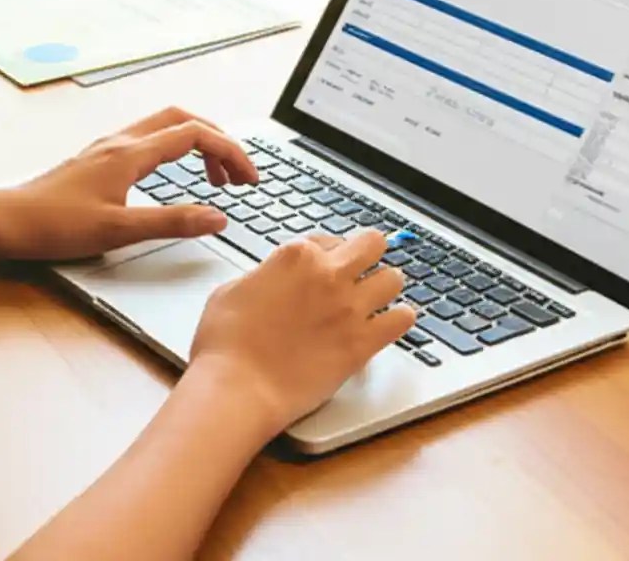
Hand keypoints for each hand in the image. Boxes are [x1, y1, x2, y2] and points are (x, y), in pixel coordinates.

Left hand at [0, 107, 259, 259]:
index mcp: (130, 154)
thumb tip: (218, 218)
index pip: (195, 135)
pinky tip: (174, 178)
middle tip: (237, 175)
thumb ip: (173, 223)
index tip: (248, 180)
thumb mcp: (120, 230)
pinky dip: (175, 151)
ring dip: (197, 144)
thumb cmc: (54, 226)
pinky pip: (148, 140)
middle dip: (219, 141)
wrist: (5, 221)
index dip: (230, 153)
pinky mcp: (97, 160)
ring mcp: (107, 148)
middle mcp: (120, 142)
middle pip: (183, 119)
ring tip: (213, 179)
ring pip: (165, 127)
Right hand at [189, 230, 415, 431]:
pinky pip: (403, 320)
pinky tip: (386, 325)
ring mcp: (350, 309)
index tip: (322, 267)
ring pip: (394, 278)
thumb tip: (273, 280)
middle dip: (366, 254)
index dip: (326, 253)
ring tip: (373, 299)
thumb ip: (263, 277)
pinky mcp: (363, 343)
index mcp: (296, 256)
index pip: (327, 239)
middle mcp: (329, 276)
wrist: (237, 388)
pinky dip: (398, 320)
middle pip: (372, 244)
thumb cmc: (225, 344)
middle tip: (359, 270)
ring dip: (384, 286)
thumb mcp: (231, 291)